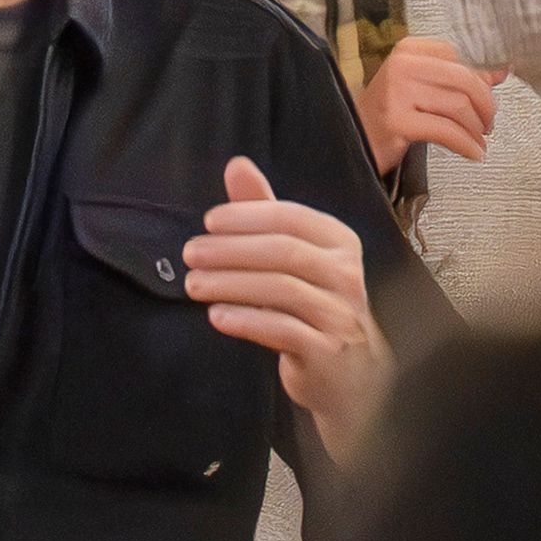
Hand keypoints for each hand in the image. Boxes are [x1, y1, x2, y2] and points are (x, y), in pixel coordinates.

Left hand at [195, 154, 384, 446]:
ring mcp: (341, 314)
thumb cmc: (313, 306)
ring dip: (230, 284)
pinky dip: (247, 320)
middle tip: (190, 254)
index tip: (208, 223)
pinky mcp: (328, 351)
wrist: (349, 375)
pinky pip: (283, 329)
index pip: (291, 218)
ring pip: (282, 289)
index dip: (247, 216)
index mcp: (340, 242)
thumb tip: (236, 165)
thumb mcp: (292, 256)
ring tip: (194, 284)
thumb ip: (264, 213)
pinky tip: (217, 316)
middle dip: (231, 250)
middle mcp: (347, 274)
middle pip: (284, 251)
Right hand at [358, 41, 509, 174]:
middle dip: (485, 106)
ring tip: (477, 140)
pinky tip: (473, 153)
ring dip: (475, 129)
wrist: (354, 139)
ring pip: (459, 106)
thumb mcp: (423, 87)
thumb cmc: (391, 113)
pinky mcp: (398, 121)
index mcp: (409, 50)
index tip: (486, 101)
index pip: (459, 58)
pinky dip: (466, 145)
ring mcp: (398, 92)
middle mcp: (402, 65)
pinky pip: (447, 131)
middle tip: (487, 125)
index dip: (480, 81)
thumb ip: (460, 78)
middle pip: (465, 80)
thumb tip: (501, 70)